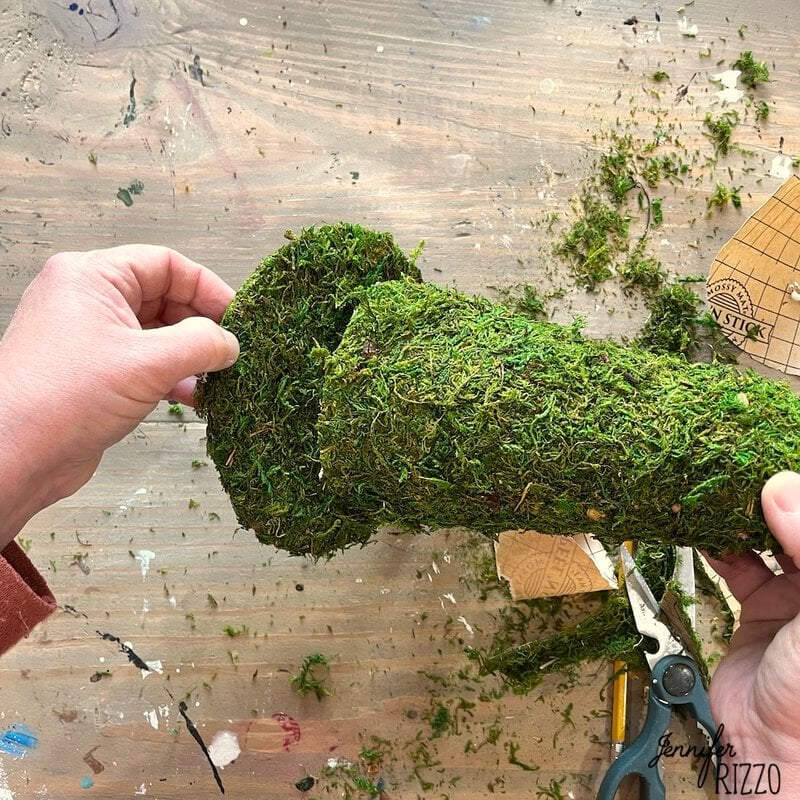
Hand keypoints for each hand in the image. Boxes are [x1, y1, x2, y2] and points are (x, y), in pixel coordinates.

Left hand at [0, 245, 238, 547]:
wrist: (13, 456)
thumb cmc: (62, 399)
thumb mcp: (148, 363)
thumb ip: (200, 344)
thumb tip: (229, 342)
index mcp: (92, 277)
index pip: (165, 264)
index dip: (207, 288)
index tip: (236, 316)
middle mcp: (87, 300)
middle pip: (162, 297)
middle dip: (200, 325)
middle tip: (228, 350)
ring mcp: (89, 337)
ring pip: (155, 333)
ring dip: (188, 355)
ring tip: (213, 377)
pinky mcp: (93, 372)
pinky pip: (143, 362)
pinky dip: (171, 376)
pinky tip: (191, 396)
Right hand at [707, 470, 799, 792]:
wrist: (778, 750)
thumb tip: (778, 486)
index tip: (773, 453)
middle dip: (776, 494)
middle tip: (744, 462)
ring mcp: (798, 595)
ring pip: (770, 537)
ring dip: (744, 515)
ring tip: (720, 487)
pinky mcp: (761, 608)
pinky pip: (738, 565)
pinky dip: (718, 546)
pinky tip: (704, 528)